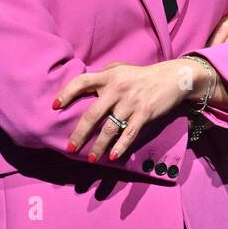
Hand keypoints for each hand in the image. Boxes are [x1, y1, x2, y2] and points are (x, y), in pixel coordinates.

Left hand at [53, 60, 191, 161]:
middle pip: (92, 113)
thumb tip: (84, 83)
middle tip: (70, 148)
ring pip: (110, 128)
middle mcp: (117, 89)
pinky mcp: (145, 113)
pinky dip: (120, 146)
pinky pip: (130, 133)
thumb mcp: (122, 69)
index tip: (55, 106)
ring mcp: (131, 102)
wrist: (173, 77)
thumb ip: (104, 74)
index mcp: (109, 76)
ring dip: (99, 146)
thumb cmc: (143, 75)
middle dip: (80, 133)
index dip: (66, 93)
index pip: (82, 82)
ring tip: (92, 159)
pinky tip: (112, 156)